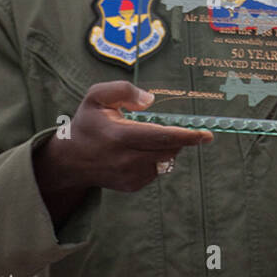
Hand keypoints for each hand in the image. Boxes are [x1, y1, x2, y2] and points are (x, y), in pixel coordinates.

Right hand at [34, 81, 211, 220]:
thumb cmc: (87, 124)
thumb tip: (150, 100)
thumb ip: (123, 90)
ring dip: (168, 148)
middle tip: (189, 130)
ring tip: (148, 138)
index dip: (186, 136)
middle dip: (182, 140)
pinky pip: (157, 170)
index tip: (206, 134)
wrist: (70, 160)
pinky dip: (157, 158)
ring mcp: (129, 176)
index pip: (160, 137)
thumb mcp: (96, 96)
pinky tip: (140, 151)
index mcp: (119, 136)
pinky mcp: (132, 185)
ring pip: (165, 161)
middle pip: (168, 150)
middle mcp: (125, 159)